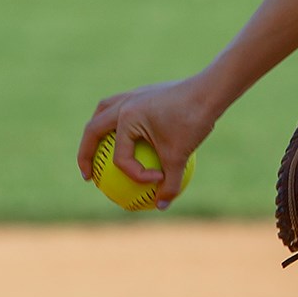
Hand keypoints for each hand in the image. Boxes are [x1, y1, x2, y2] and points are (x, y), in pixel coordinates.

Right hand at [76, 76, 223, 208]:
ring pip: (105, 110)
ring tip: (99, 151)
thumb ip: (169, 183)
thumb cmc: (193, 120)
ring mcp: (134, 94)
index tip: (159, 179)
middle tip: (89, 176)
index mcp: (126, 117)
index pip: (121, 156)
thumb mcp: (180, 155)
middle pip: (93, 130)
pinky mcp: (146, 91)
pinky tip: (133, 137)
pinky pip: (124, 106)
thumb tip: (161, 206)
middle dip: (86, 154)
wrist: (211, 90)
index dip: (137, 174)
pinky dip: (120, 122)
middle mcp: (125, 103)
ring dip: (98, 131)